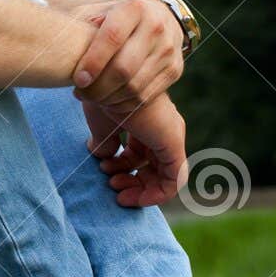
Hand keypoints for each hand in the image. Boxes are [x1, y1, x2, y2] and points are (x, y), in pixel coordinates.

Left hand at [71, 0, 184, 112]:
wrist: (157, 17)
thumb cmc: (114, 17)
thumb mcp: (98, 10)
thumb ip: (81, 22)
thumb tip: (63, 38)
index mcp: (135, 8)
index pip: (112, 37)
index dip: (94, 62)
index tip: (78, 80)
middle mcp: (157, 26)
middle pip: (124, 68)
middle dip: (98, 87)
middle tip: (80, 92)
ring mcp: (169, 49)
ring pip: (135, 86)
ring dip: (108, 99)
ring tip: (90, 97)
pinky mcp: (175, 69)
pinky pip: (146, 97)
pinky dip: (123, 105)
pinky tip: (107, 101)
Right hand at [81, 93, 186, 207]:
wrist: (106, 80)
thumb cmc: (101, 95)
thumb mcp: (101, 123)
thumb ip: (104, 142)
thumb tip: (103, 157)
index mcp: (147, 122)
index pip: (142, 154)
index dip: (123, 167)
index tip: (102, 169)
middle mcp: (163, 129)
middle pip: (154, 166)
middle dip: (131, 181)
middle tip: (110, 183)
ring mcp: (170, 136)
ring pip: (165, 176)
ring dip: (140, 189)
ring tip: (115, 186)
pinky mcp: (173, 144)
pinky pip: (174, 180)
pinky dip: (156, 194)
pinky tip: (132, 197)